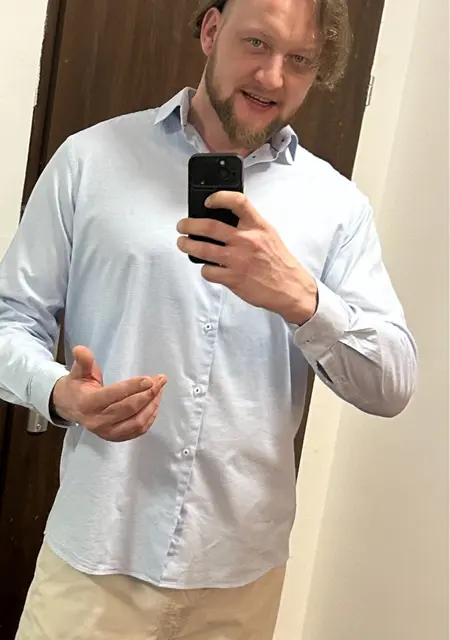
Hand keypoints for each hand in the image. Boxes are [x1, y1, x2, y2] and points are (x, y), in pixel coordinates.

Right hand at [51, 346, 166, 442]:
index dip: (133, 387)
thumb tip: (80, 349)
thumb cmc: (77, 387)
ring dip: (152, 406)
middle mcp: (97, 421)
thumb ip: (83, 361)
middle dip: (148, 394)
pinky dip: (149, 418)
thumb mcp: (77, 371)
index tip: (150, 379)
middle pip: (129, 408)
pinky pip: (138, 431)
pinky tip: (154, 404)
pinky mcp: (115, 438)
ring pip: (137, 421)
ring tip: (159, 390)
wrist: (70, 408)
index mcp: (88, 403)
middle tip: (160, 381)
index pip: (114, 395)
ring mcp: (107, 432)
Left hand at [177, 192, 317, 324]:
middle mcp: (247, 241)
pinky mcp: (233, 278)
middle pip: (210, 226)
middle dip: (189, 225)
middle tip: (182, 226)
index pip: (238, 202)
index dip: (219, 197)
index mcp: (258, 227)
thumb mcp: (269, 235)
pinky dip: (204, 269)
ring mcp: (238, 260)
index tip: (208, 201)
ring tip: (183, 243)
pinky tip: (207, 268)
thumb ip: (249, 225)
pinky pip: (208, 271)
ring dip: (187, 245)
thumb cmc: (279, 262)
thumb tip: (225, 219)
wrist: (290, 288)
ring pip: (202, 249)